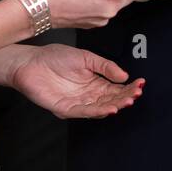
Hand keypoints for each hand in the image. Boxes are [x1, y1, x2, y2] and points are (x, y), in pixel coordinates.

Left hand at [9, 44, 143, 118]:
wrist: (31, 62)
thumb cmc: (55, 57)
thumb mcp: (85, 58)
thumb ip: (104, 66)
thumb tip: (124, 75)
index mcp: (94, 83)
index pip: (116, 89)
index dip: (128, 87)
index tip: (140, 84)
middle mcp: (88, 95)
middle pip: (111, 100)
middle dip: (125, 97)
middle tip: (136, 94)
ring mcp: (77, 103)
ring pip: (100, 108)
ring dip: (115, 106)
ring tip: (127, 101)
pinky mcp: (65, 109)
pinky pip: (84, 113)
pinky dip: (97, 112)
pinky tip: (109, 108)